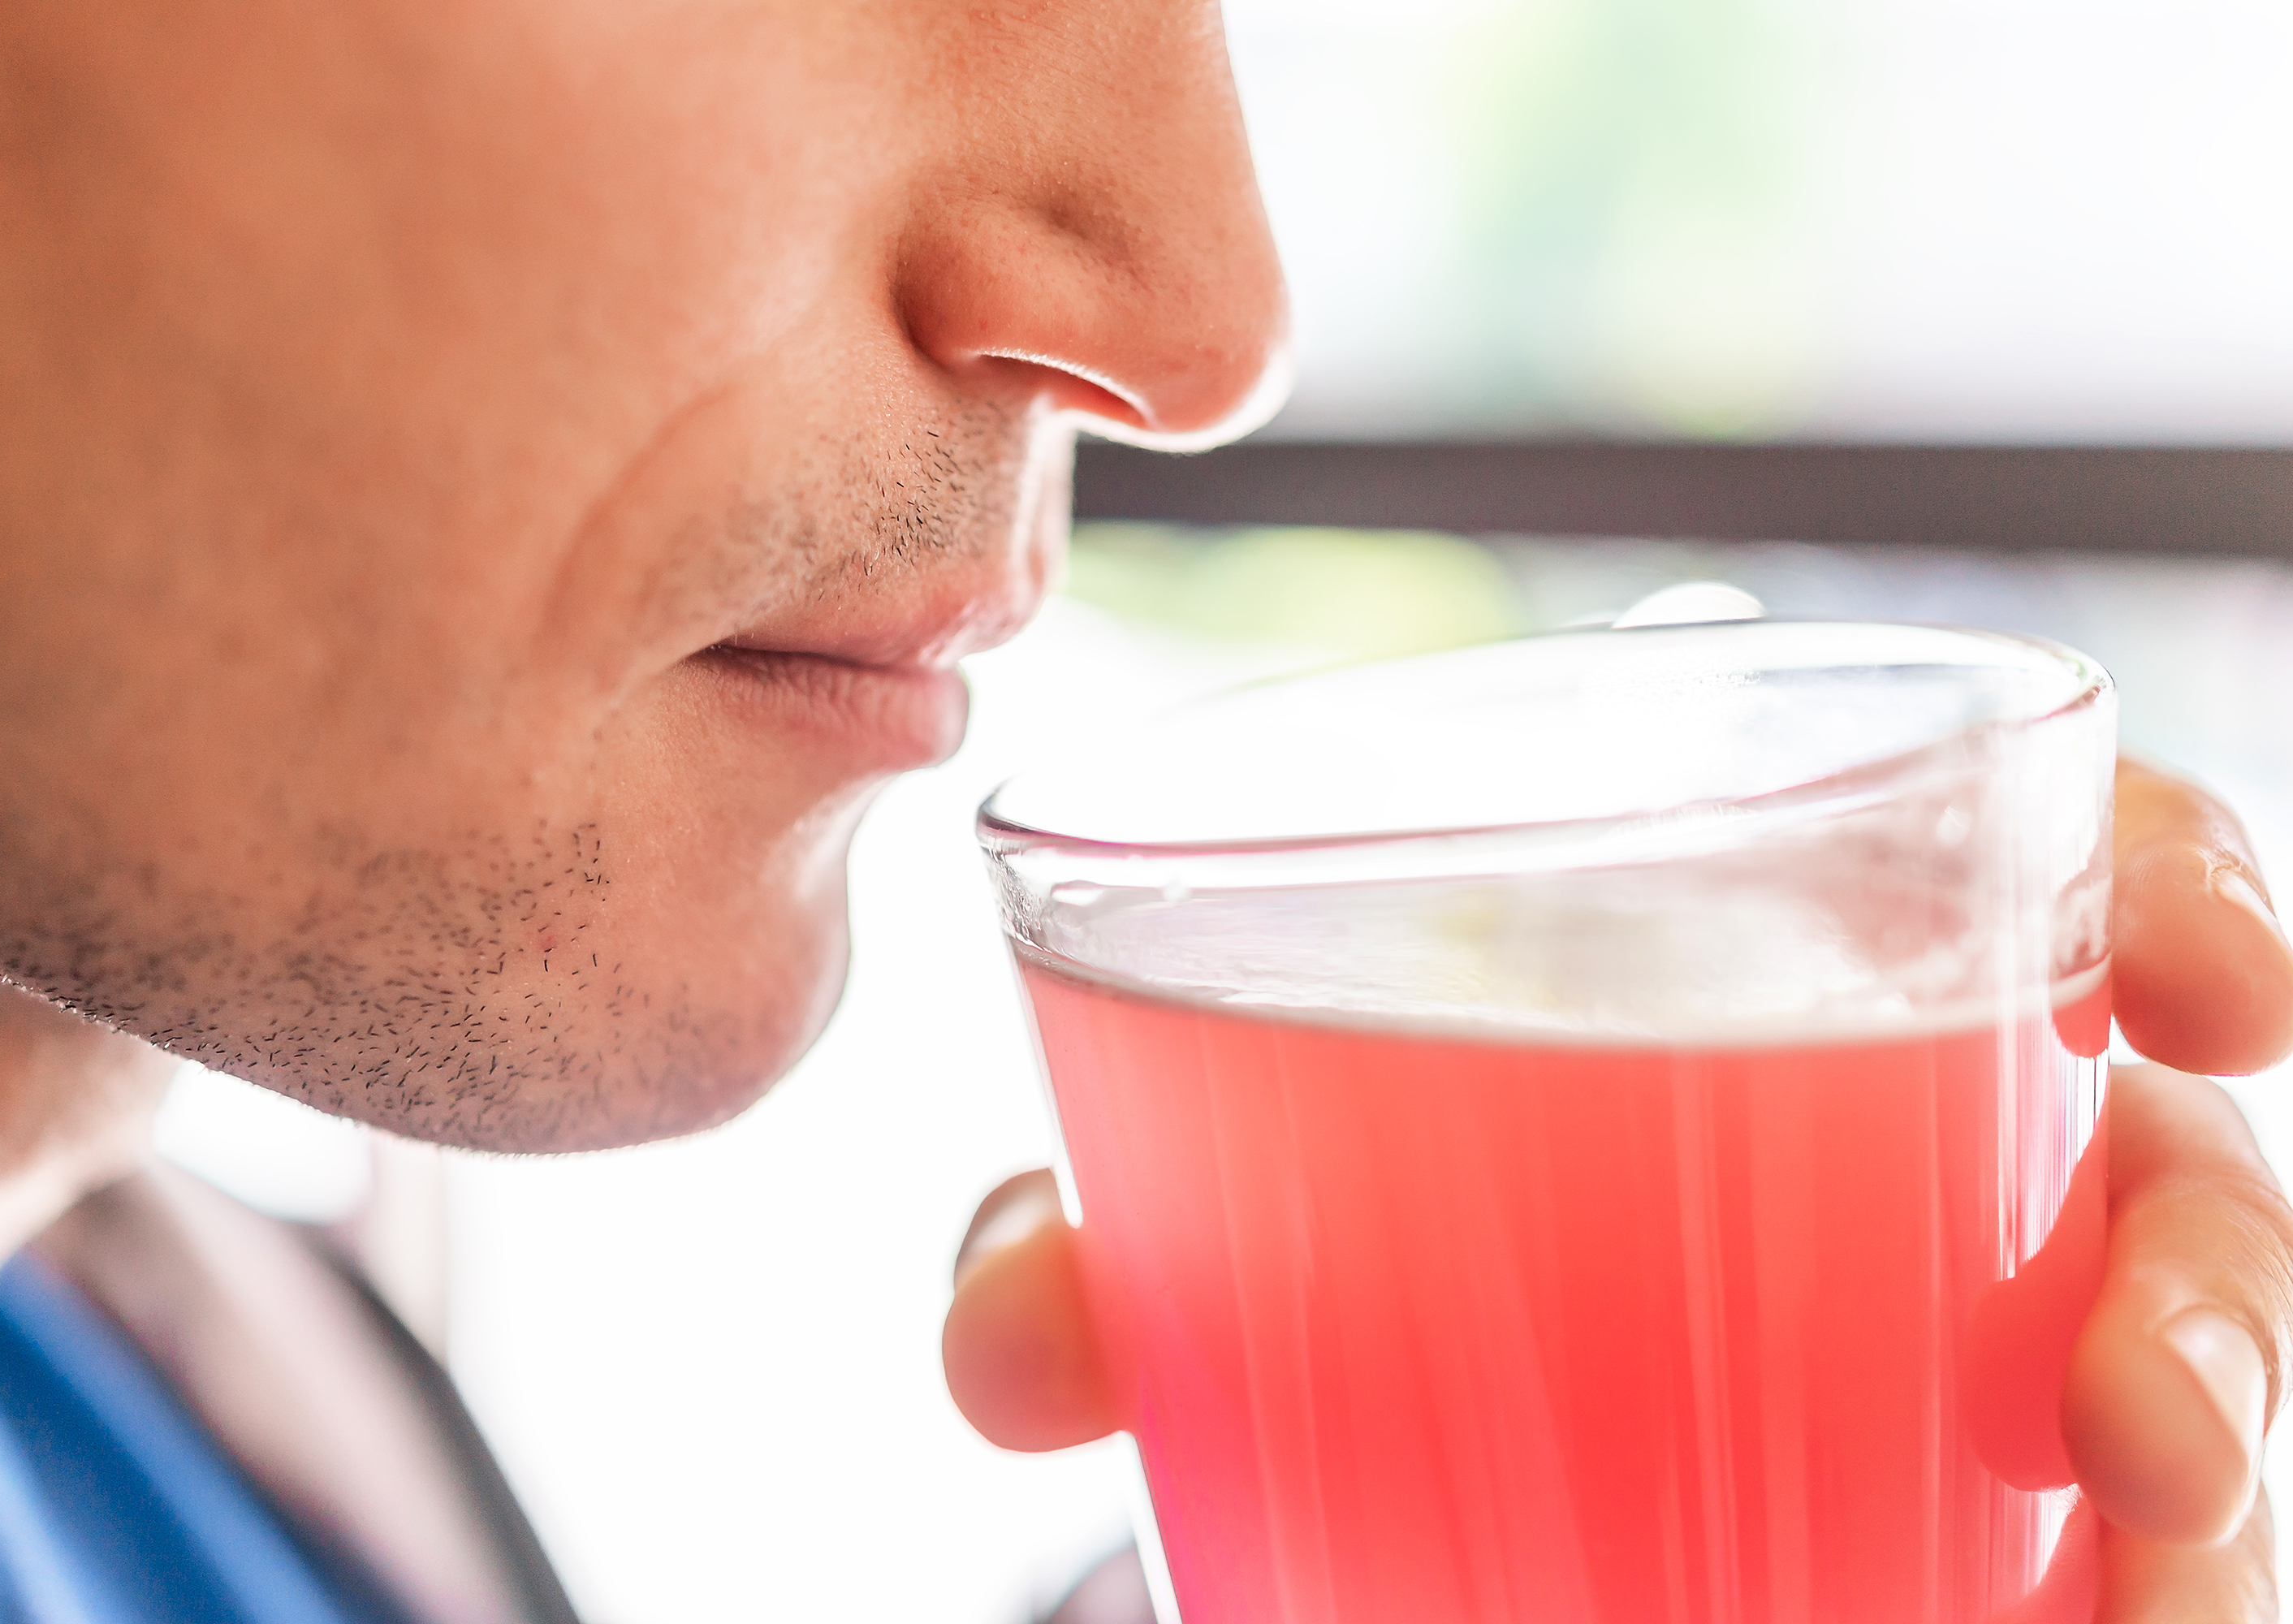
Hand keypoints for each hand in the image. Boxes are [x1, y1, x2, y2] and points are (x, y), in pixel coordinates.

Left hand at [944, 760, 2292, 1619]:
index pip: (2030, 871)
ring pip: (2179, 1390)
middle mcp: (1895, 1152)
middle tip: (2137, 1408)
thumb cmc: (1294, 1277)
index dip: (2172, 884)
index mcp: (1753, 984)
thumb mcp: (1184, 1243)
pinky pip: (2112, 1558)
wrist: (1325, 1475)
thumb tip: (1023, 1345)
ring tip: (2133, 1556)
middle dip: (2212, 1267)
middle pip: (2159, 1158)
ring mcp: (1943, 1357)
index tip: (2200, 975)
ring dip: (2199, 1475)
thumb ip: (1085, 1251)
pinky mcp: (1947, 1523)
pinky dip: (2136, 1602)